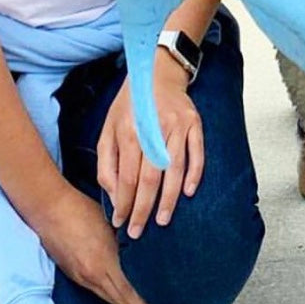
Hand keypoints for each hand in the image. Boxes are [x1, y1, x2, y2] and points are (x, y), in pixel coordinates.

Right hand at [36, 183, 165, 303]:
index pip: (129, 294)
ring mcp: (81, 277)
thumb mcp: (111, 222)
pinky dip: (114, 297)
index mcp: (103, 263)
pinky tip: (123, 298)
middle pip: (120, 303)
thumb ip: (128, 240)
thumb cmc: (81, 209)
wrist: (48, 209)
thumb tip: (147, 249)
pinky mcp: (74, 274)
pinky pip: (98, 291)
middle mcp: (91, 276)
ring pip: (109, 298)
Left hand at [97, 62, 203, 239]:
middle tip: (139, 231)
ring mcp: (177, 125)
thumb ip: (107, 165)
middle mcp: (154, 128)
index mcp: (129, 130)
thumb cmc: (130, 105)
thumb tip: (116, 197)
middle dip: (144, 209)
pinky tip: (188, 193)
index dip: (124, 204)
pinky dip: (195, 174)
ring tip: (162, 220)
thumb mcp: (108, 129)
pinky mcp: (194, 122)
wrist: (158, 72)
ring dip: (169, 199)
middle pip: (150, 178)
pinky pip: (197, 153)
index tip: (120, 222)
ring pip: (175, 169)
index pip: (127, 177)